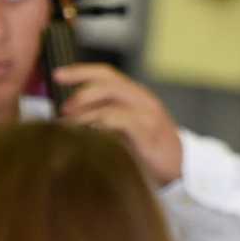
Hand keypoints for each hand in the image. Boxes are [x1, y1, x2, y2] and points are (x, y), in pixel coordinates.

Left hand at [52, 63, 184, 185]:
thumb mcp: (126, 128)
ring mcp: (148, 115)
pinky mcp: (149, 133)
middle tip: (63, 110)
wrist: (183, 169)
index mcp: (136, 96)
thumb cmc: (148, 150)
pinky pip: (121, 120)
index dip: (80, 71)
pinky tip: (90, 135)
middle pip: (108, 83)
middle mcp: (143, 100)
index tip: (56, 76)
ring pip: (112, 101)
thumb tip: (66, 116)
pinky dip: (101, 124)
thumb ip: (105, 117)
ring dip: (86, 113)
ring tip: (71, 128)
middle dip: (80, 93)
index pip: (106, 74)